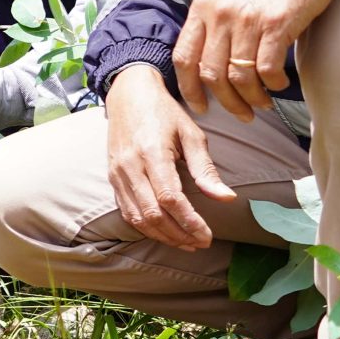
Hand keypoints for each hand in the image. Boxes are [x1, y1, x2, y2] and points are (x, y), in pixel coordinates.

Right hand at [106, 63, 235, 251]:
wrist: (128, 95)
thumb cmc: (164, 113)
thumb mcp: (191, 134)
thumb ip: (205, 169)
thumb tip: (227, 198)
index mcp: (152, 153)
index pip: (170, 198)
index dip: (189, 222)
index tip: (207, 235)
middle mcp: (130, 166)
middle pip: (153, 214)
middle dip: (179, 234)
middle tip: (201, 242)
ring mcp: (117, 174)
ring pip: (138, 218)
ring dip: (163, 236)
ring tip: (186, 242)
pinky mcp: (112, 178)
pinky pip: (127, 212)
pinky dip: (146, 228)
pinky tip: (165, 232)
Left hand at [175, 0, 337, 120]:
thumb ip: (217, 19)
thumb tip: (214, 59)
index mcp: (203, 6)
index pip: (183, 56)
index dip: (189, 88)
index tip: (201, 106)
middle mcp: (219, 13)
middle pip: (209, 73)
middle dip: (226, 102)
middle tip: (243, 114)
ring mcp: (246, 18)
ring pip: (238, 77)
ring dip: (252, 98)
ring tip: (264, 103)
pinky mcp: (276, 23)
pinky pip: (266, 69)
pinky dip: (272, 85)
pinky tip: (280, 84)